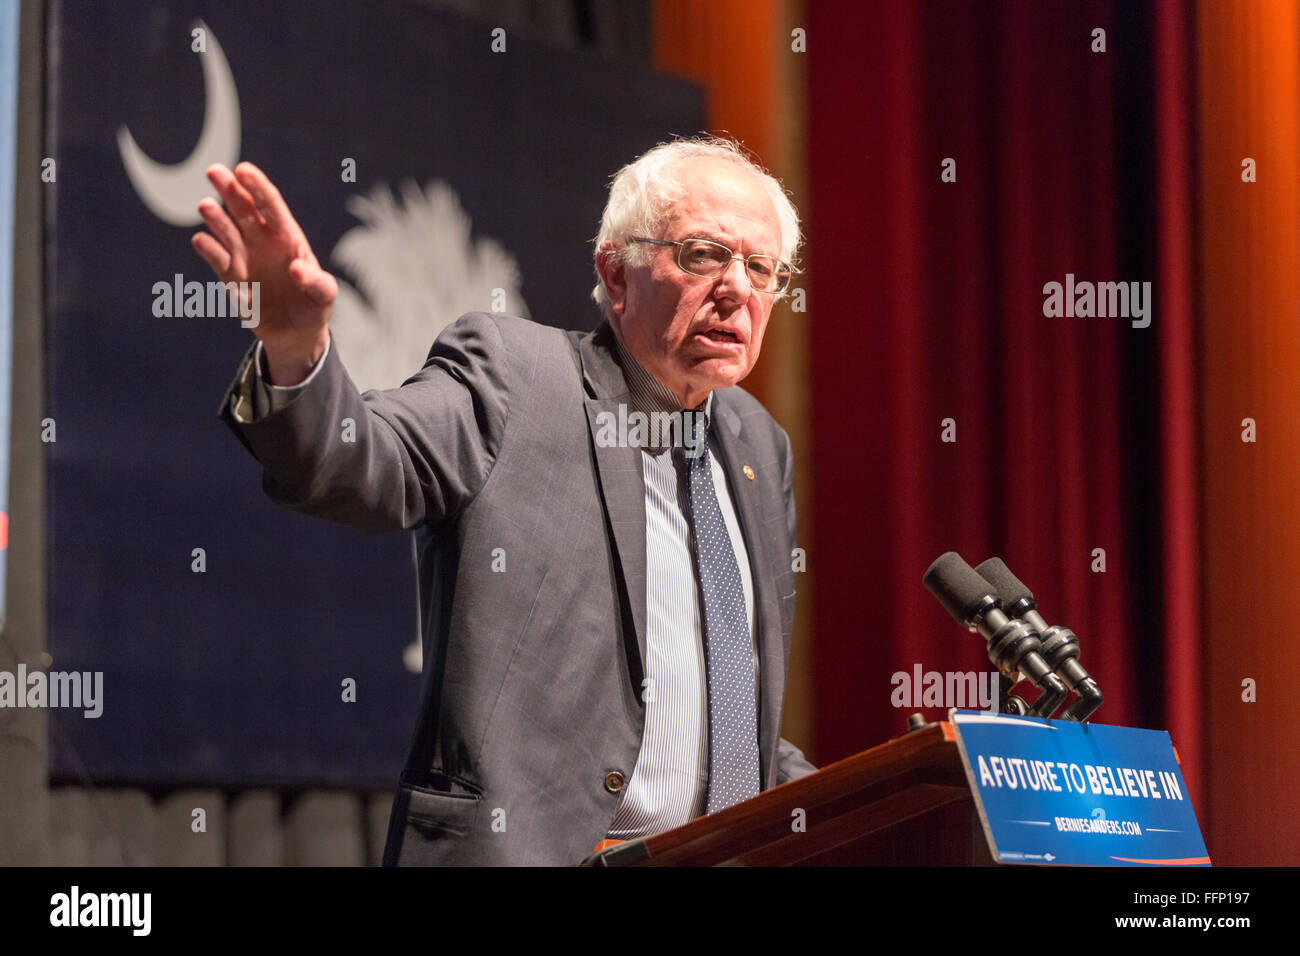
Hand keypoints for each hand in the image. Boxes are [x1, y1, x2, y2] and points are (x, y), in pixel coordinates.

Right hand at [191, 162, 335, 384]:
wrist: (297, 333)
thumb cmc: (314, 305)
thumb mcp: (324, 295)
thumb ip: (315, 281)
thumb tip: (296, 268)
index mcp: (287, 237)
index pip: (271, 205)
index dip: (257, 187)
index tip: (243, 170)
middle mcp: (263, 242)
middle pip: (244, 209)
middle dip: (230, 189)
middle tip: (215, 171)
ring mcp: (245, 257)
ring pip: (227, 231)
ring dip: (216, 218)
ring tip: (205, 205)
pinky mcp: (232, 278)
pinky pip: (218, 260)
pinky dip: (209, 250)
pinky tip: (201, 240)